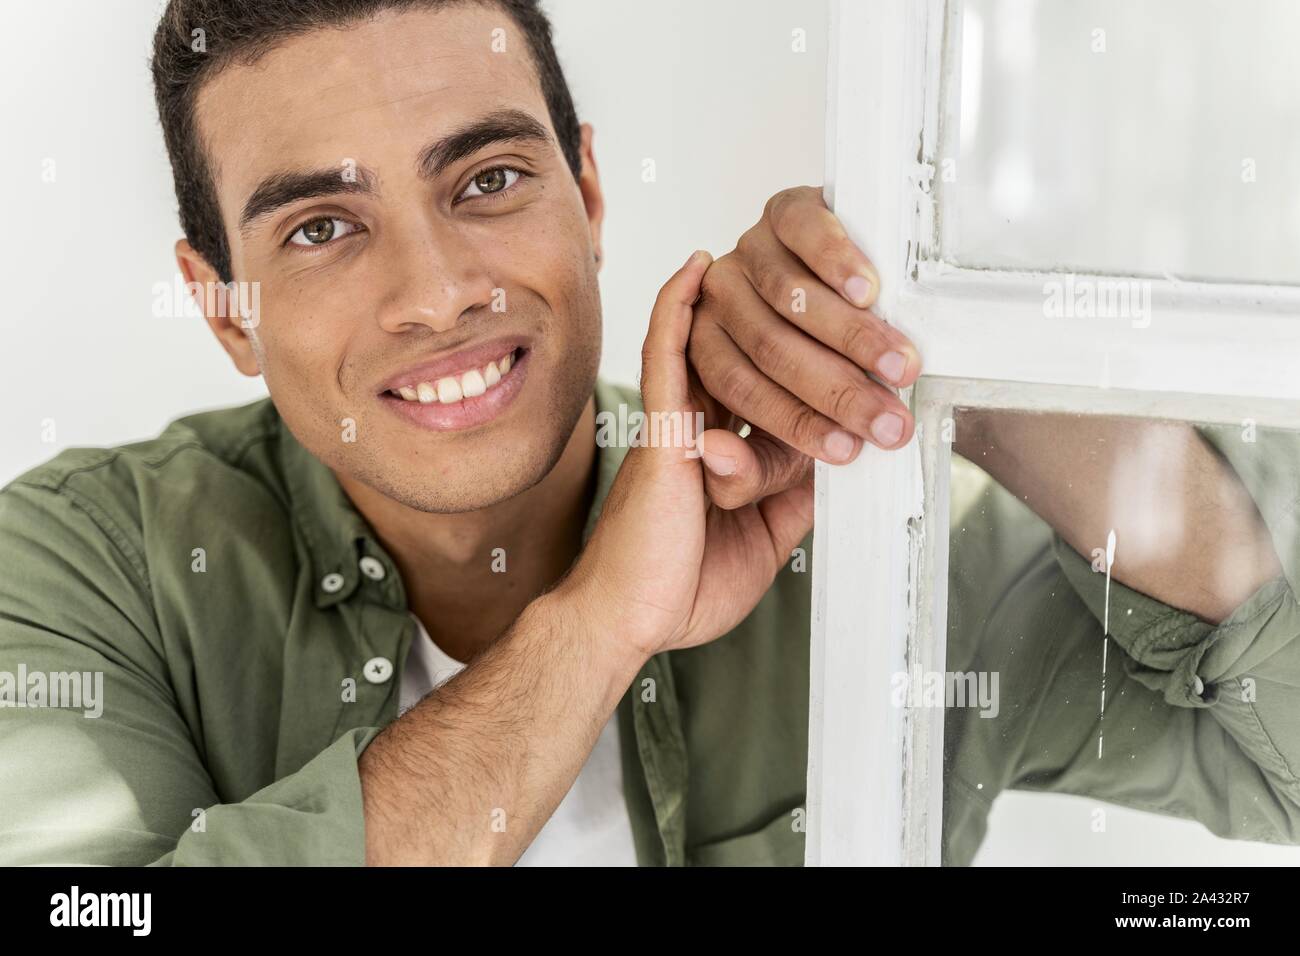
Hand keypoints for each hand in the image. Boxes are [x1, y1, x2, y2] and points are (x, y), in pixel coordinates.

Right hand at [558, 251, 814, 661]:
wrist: (626, 622)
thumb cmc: (679, 588)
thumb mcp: (765, 543)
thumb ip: (793, 500)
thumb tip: (830, 466)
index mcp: (726, 454)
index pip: (780, 398)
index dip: (821, 377)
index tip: (862, 357)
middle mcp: (702, 429)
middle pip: (758, 366)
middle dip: (808, 344)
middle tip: (849, 320)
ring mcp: (678, 425)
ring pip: (722, 353)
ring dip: (759, 314)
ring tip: (782, 261)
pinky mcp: (659, 430)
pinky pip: (665, 357)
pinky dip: (677, 310)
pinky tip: (695, 269)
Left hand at [687, 185, 922, 508]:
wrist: (853, 297)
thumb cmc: (814, 386)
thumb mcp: (775, 447)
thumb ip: (746, 467)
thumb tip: (711, 451)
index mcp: (702, 354)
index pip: (742, 392)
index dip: (797, 423)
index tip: (848, 450)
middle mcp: (717, 300)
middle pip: (770, 348)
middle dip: (837, 391)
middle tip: (888, 419)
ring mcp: (749, 252)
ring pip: (791, 298)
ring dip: (852, 337)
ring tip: (899, 365)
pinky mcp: (784, 210)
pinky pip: (804, 234)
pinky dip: (837, 263)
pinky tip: (869, 291)